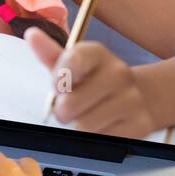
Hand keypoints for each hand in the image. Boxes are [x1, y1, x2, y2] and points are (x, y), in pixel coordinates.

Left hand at [24, 27, 164, 137]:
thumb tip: (32, 34)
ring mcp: (132, 99)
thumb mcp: (73, 66)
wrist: (142, 96)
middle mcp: (118, 73)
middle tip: (72, 107)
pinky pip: (102, 140)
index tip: (59, 86)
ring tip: (89, 116)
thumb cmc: (95, 81)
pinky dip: (97, 138)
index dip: (58, 79)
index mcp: (98, 54)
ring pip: (84, 126)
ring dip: (79, 127)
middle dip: (63, 111)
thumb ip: (50, 54)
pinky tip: (105, 126)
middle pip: (69, 105)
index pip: (72, 61)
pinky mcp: (141, 125)